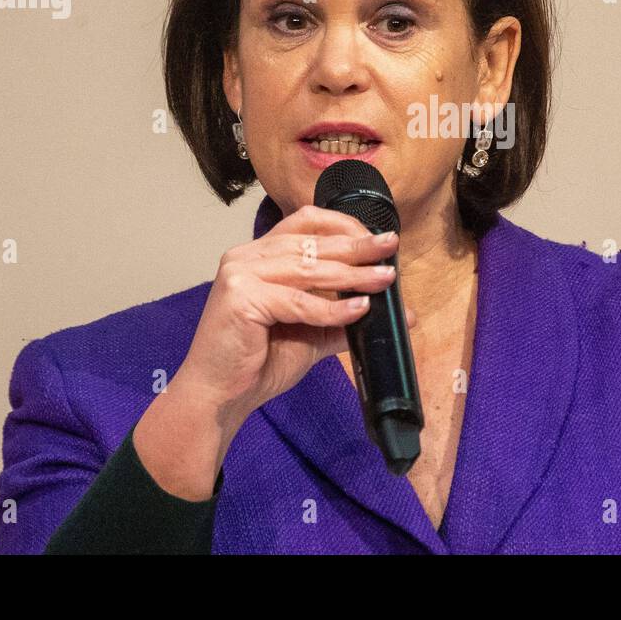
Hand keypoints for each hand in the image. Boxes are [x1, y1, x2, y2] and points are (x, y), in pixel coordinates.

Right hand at [173, 203, 418, 430]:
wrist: (220, 397)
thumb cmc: (258, 362)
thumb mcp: (311, 331)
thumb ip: (345, 316)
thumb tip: (400, 312)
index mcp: (259, 255)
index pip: (304, 223)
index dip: (343, 225)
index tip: (377, 238)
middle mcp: (245, 256)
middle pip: (311, 243)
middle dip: (356, 246)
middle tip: (390, 247)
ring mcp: (240, 273)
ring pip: (309, 269)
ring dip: (353, 275)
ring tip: (385, 279)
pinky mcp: (240, 297)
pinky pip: (299, 301)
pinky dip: (332, 308)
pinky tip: (359, 308)